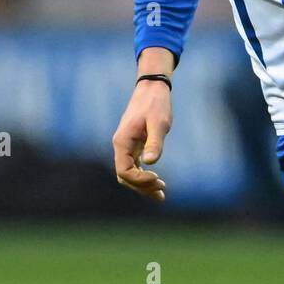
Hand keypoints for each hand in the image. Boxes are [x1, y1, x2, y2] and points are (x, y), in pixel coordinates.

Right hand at [112, 81, 171, 200]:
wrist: (152, 88)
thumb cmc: (155, 104)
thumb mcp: (158, 123)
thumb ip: (155, 142)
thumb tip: (150, 163)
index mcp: (122, 142)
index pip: (124, 171)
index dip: (139, 180)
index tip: (158, 179)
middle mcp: (121, 146)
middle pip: (125, 176)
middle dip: (142, 186)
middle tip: (162, 190)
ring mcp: (127, 146)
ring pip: (130, 173)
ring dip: (143, 185)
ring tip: (161, 195)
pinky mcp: (135, 145)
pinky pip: (135, 167)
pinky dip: (144, 177)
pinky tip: (157, 183)